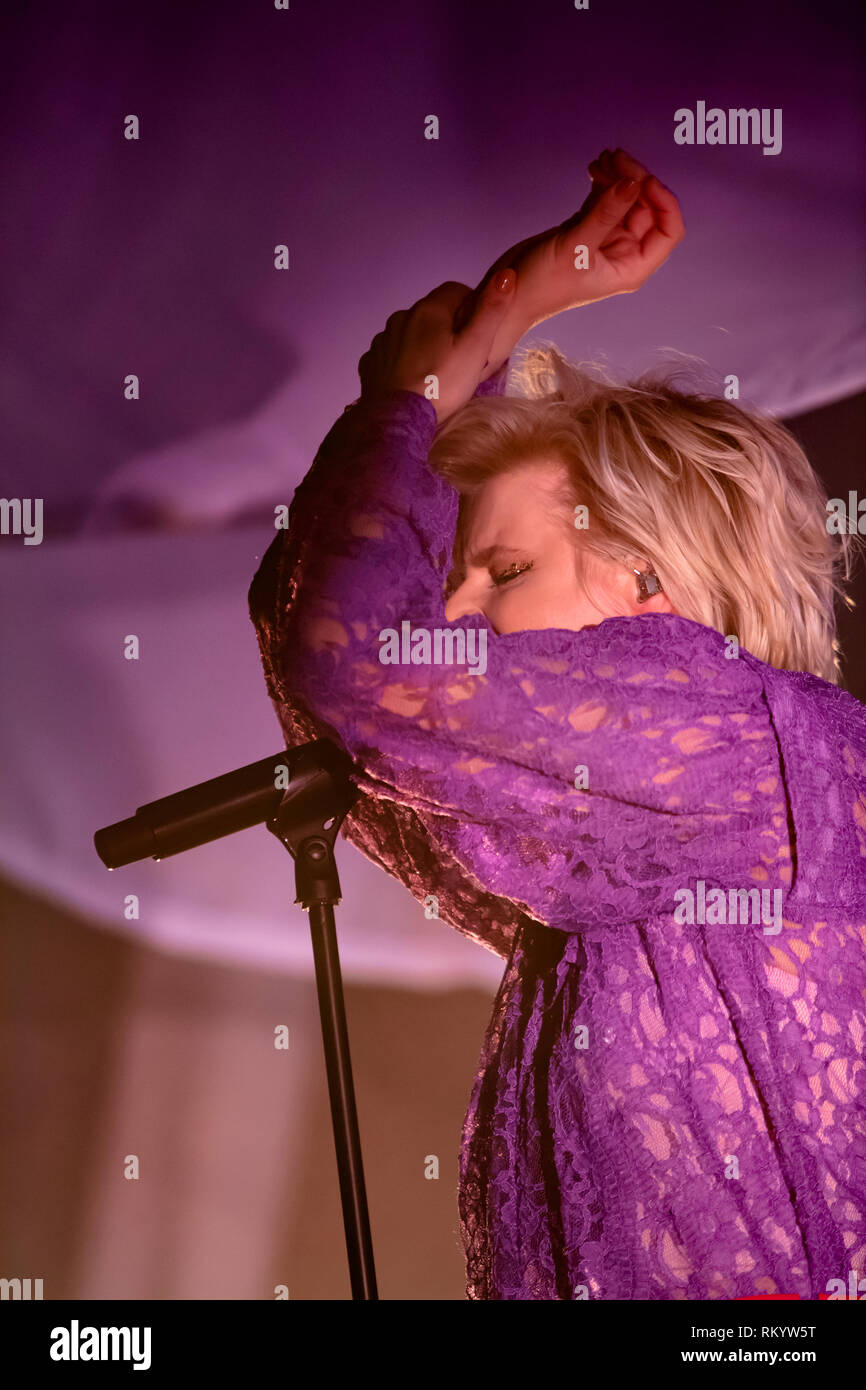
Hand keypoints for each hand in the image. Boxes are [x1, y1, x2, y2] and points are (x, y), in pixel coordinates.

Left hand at [358, 273, 516, 423]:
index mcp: (428, 310)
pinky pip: (391, 353)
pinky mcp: (371, 364)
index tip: (479, 331)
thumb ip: (491, 310)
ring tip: (436, 372)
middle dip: (447, 326)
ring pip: (410, 332)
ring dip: (423, 343)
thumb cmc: (442, 385)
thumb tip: (506, 274)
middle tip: (461, 357)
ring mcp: (382, 341)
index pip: (455, 290)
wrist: (399, 422)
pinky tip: (413, 381)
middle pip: (431, 312)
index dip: (471, 305)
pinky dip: (403, 360)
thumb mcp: (476, 348)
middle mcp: (400, 317)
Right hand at [456, 148, 684, 348]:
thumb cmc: (542, 285)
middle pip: (647, 207)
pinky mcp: (586, 228)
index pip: (668, 230)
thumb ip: (605, 213)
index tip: (640, 179)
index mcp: (631, 267)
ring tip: (601, 158)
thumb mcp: (575, 246)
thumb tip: (633, 182)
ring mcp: (605, 239)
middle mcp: (623, 254)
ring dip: (618, 175)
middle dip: (635, 179)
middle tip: (614, 157)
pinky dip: (602, 181)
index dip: (663, 201)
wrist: (509, 295)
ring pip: (625, 199)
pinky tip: (592, 167)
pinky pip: (604, 198)